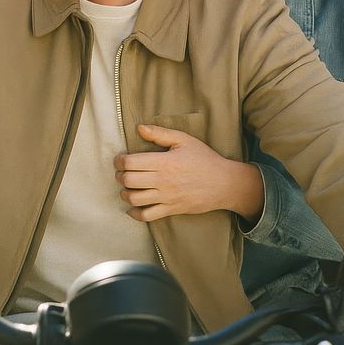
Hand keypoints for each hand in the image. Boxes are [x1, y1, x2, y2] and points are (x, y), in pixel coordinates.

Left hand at [113, 124, 262, 221]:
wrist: (224, 183)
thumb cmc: (204, 159)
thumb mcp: (184, 140)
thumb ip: (160, 133)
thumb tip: (139, 128)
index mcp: (165, 162)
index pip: (131, 163)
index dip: (120, 161)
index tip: (120, 159)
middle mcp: (163, 181)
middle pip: (128, 180)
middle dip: (120, 175)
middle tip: (122, 172)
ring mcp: (167, 197)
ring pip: (134, 199)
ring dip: (124, 193)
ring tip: (126, 187)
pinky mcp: (171, 210)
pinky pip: (147, 216)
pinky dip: (135, 213)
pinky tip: (133, 207)